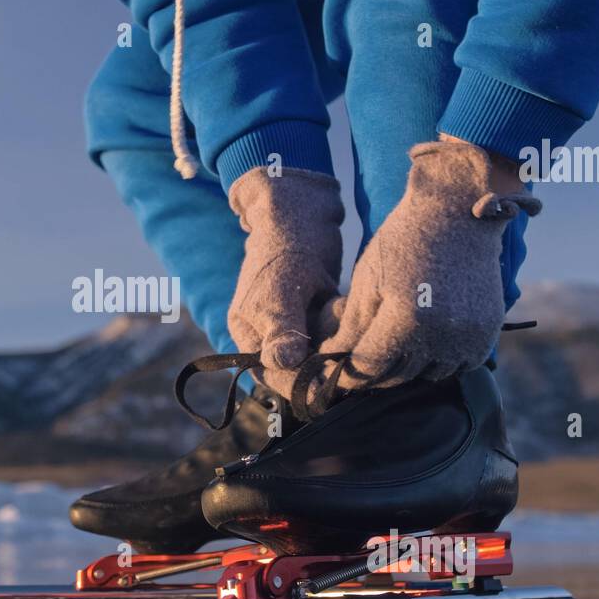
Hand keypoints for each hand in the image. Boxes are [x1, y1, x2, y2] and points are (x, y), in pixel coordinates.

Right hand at [226, 167, 344, 399]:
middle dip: (320, 368)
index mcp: (248, 333)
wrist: (303, 213)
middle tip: (347, 365)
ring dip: (333, 353)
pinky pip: (328, 339)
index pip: (272, 376)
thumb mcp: (282, 291)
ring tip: (349, 339)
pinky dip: (340, 335)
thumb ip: (282, 328)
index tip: (330, 384)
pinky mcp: (313, 316)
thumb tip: (281, 363)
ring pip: (315, 357)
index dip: (299, 385)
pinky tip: (349, 322)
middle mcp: (267, 335)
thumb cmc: (287, 248)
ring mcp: (291, 326)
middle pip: (294, 372)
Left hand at [318, 139, 539, 392]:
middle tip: (356, 363)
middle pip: (396, 376)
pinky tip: (421, 343)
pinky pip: (456, 366)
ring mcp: (468, 336)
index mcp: (406, 319)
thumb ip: (351, 328)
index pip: (367, 367)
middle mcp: (442, 334)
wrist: (457, 213)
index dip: (345, 373)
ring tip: (388, 351)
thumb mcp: (367, 280)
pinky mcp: (486, 333)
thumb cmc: (403, 241)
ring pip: (426, 375)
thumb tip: (331, 362)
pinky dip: (437, 361)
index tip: (332, 372)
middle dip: (371, 374)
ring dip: (405, 369)